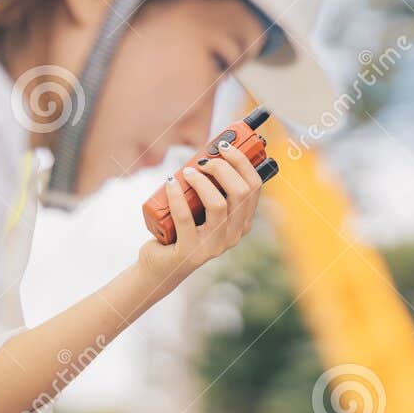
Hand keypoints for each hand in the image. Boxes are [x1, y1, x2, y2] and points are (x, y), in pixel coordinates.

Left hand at [135, 140, 262, 289]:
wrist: (160, 266)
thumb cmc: (181, 230)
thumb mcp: (201, 209)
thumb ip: (210, 188)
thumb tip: (206, 153)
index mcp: (242, 222)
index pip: (254, 186)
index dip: (242, 161)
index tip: (224, 146)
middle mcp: (233, 235)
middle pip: (241, 192)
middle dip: (223, 167)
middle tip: (204, 160)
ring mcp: (214, 246)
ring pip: (218, 205)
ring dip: (202, 182)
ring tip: (187, 172)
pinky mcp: (191, 252)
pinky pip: (185, 218)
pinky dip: (177, 196)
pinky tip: (170, 183)